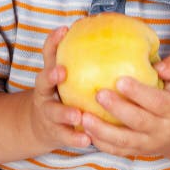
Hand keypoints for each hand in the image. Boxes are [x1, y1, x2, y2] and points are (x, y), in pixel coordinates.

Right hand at [27, 26, 91, 150]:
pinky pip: (64, 136)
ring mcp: (48, 112)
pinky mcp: (54, 132)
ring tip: (77, 115)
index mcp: (52, 73)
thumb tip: (127, 43)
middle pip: (42, 80)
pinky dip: (74, 138)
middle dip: (51, 75)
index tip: (64, 30)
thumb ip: (88, 62)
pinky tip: (87, 139)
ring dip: (64, 113)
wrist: (42, 125)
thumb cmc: (67, 93)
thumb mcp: (70, 75)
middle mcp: (46, 91)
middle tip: (62, 72)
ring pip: (53, 112)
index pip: (49, 53)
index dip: (53, 41)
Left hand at [80, 54, 169, 157]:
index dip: (139, 92)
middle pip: (138, 121)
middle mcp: (162, 129)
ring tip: (84, 117)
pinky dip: (101, 142)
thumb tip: (157, 66)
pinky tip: (85, 130)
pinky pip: (117, 150)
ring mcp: (148, 143)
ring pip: (124, 140)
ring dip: (103, 130)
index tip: (120, 80)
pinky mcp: (136, 151)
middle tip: (99, 94)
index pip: (157, 102)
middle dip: (117, 108)